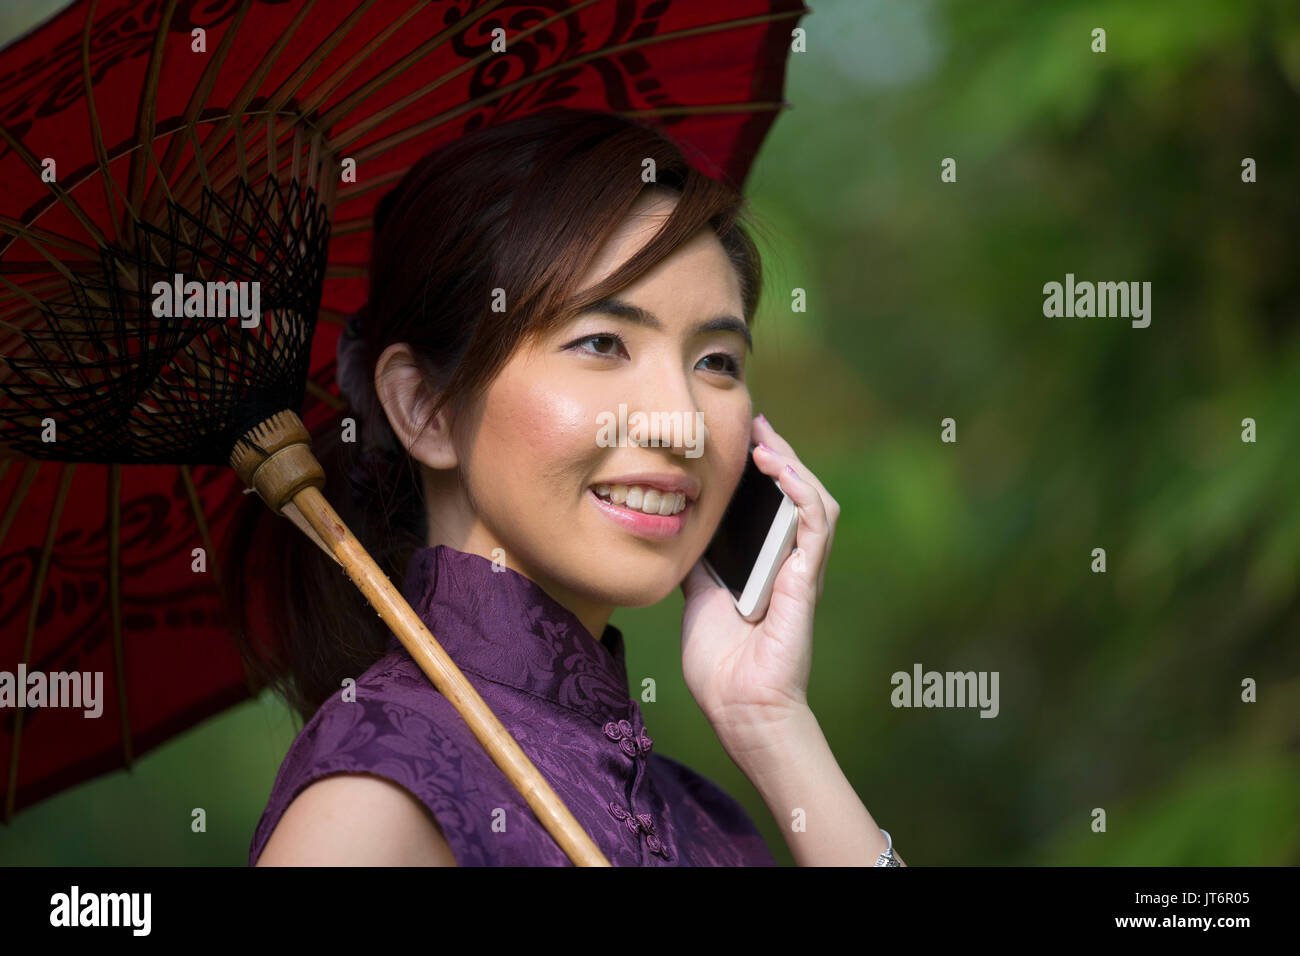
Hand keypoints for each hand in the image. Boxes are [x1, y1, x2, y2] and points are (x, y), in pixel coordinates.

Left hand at [680, 414, 839, 740]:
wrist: (738, 708)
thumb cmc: (721, 664)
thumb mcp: (697, 596)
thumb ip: (698, 563)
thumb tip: (676, 527)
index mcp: (767, 563)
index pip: (773, 502)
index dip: (762, 466)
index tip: (740, 434)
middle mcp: (790, 561)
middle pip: (796, 492)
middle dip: (778, 451)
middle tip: (755, 421)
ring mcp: (802, 569)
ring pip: (814, 499)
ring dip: (792, 463)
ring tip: (766, 437)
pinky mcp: (806, 579)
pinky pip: (815, 524)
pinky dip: (800, 490)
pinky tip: (778, 467)